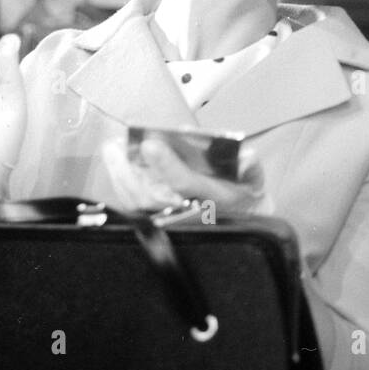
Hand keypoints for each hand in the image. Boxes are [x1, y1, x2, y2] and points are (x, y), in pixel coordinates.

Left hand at [101, 136, 269, 217]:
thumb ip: (250, 166)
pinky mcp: (159, 221)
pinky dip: (123, 186)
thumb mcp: (255, 179)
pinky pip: (135, 207)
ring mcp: (172, 219)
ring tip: (113, 151)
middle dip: (131, 171)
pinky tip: (117, 167)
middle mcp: (189, 212)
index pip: (185, 183)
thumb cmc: (245, 195)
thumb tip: (243, 154)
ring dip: (122, 176)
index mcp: (214, 198)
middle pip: (152, 195)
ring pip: (139, 203)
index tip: (150, 144)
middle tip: (117, 146)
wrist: (243, 225)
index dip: (167, 165)